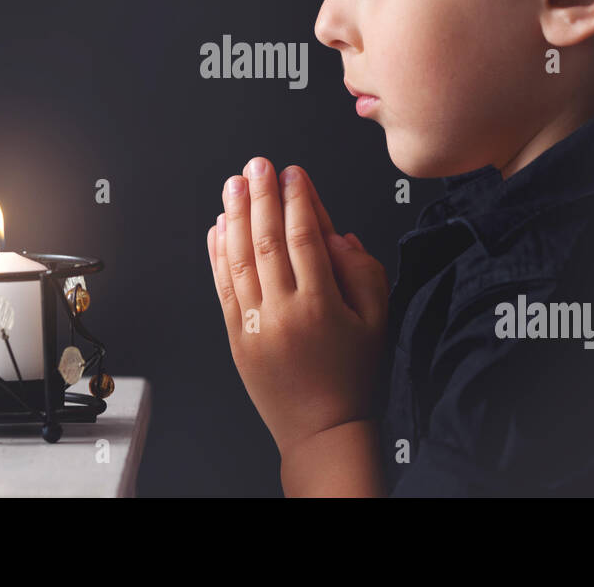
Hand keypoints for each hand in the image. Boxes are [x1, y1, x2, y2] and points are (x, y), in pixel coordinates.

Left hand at [206, 157, 388, 457]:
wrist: (322, 428)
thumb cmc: (353, 374)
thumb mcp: (376, 320)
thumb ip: (362, 272)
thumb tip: (335, 233)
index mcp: (321, 305)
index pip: (305, 238)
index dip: (298, 200)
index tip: (293, 174)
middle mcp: (283, 313)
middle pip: (267, 241)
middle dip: (261, 197)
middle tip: (256, 165)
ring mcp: (255, 325)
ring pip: (239, 259)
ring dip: (234, 217)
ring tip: (233, 185)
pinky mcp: (236, 336)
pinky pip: (223, 287)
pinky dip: (217, 254)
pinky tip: (218, 228)